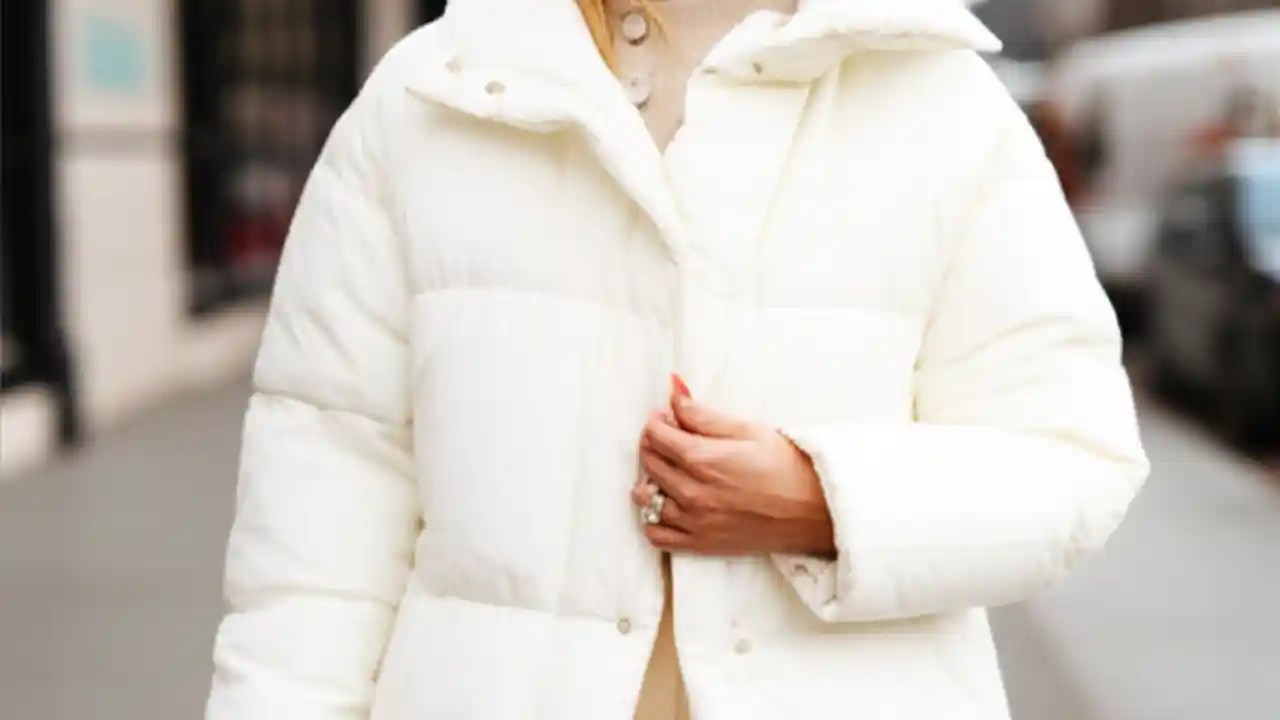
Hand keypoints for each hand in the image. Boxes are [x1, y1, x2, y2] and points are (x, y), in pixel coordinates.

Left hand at [632, 375, 835, 556]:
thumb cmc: (786, 466)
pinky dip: (653, 519)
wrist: (814, 510)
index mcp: (702, 459)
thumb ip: (703, 415)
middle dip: (653, 445)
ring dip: (649, 480)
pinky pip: (657, 535)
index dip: (657, 421)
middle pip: (649, 462)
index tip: (666, 418)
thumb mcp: (747, 429)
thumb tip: (674, 393)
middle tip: (669, 439)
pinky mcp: (700, 544)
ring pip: (645, 499)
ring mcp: (694, 521)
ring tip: (667, 472)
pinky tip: (666, 505)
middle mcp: (692, 492)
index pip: (655, 435)